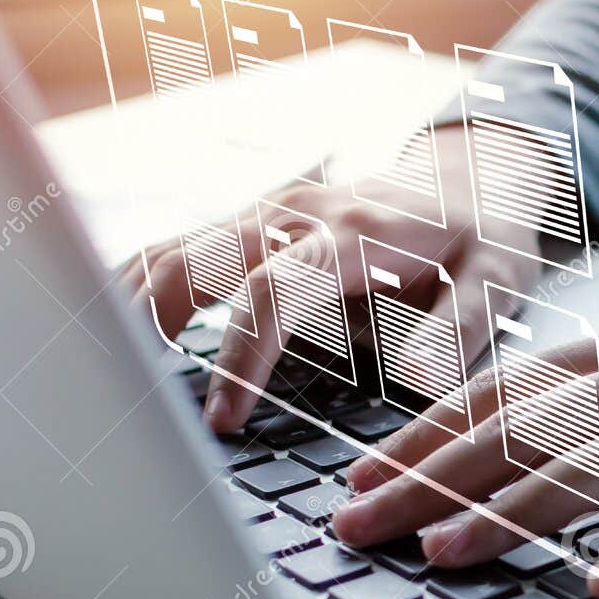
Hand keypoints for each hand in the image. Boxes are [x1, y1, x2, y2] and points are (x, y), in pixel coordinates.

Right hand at [121, 125, 541, 430]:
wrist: (475, 177)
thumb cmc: (485, 236)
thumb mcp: (496, 281)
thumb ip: (457, 331)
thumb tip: (416, 384)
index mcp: (354, 234)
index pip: (274, 292)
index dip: (240, 356)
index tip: (220, 421)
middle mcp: (299, 214)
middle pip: (198, 260)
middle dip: (154, 327)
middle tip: (133, 402)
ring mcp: (270, 212)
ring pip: (175, 247)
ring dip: (130, 303)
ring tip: (101, 370)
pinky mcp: (255, 220)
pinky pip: (181, 246)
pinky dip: (140, 283)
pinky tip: (115, 327)